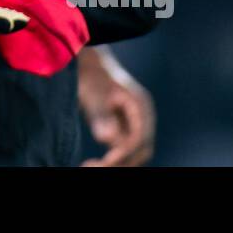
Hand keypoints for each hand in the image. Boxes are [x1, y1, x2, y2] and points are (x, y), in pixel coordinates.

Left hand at [78, 47, 155, 166]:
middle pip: (141, 150)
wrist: (88, 66)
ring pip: (134, 153)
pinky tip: (93, 162)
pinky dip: (113, 159)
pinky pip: (124, 150)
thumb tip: (107, 139)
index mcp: (141, 106)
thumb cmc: (91, 77)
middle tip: (92, 166)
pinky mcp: (125, 130)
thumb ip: (102, 116)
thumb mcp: (93, 94)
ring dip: (116, 163)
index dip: (124, 153)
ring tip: (90, 165)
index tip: (105, 161)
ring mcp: (136, 124)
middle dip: (121, 162)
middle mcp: (143, 117)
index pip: (139, 138)